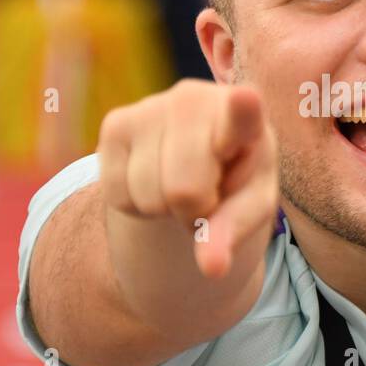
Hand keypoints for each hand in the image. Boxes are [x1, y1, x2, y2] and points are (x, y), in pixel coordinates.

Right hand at [98, 80, 278, 279]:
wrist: (197, 160)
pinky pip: (116, 193)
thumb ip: (235, 232)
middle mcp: (195, 99)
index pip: (243, 115)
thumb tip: (211, 267)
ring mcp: (151, 106)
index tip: (246, 100)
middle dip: (192, 209)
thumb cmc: (234, 181)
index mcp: (245, 119)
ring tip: (180, 185)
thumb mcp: (249, 207)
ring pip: (147, 195)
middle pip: (183, 191)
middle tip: (204, 196)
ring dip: (163, 208)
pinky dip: (135, 203)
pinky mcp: (115, 122)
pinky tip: (153, 179)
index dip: (243, 110)